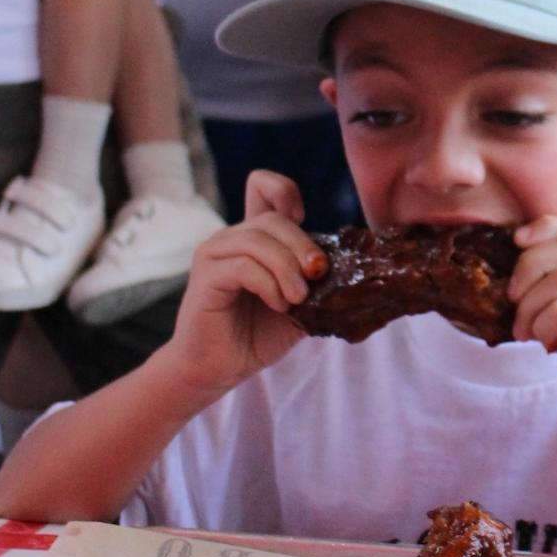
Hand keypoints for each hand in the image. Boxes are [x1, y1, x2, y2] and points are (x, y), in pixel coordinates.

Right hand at [161, 170, 321, 397]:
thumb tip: (351, 271)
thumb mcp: (298, 305)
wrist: (218, 370)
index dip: (284, 190)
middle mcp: (230, 239)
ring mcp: (214, 254)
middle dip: (303, 245)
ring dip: (287, 268)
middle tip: (316, 277)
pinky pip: (244, 265)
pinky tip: (278, 305)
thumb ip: (315, 282)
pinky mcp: (206, 276)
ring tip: (297, 298)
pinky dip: (269, 284)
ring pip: (259, 239)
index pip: (261, 186)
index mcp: (252, 239)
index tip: (304, 218)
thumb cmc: (255, 336)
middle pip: (272, 217)